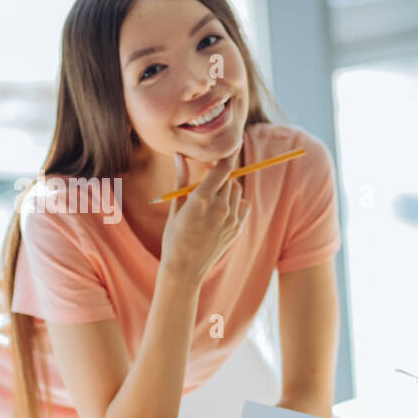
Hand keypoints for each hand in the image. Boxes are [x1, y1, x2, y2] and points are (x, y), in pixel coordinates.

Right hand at [159, 152, 247, 282]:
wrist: (185, 268)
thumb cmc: (174, 237)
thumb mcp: (175, 207)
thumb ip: (181, 180)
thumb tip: (180, 155)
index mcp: (201, 199)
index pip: (222, 168)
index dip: (226, 156)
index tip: (228, 148)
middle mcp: (219, 207)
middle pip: (229, 178)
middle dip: (220, 176)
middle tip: (207, 183)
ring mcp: (231, 219)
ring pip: (237, 190)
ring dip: (227, 189)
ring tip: (212, 200)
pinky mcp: (238, 228)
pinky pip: (243, 205)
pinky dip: (235, 203)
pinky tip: (221, 211)